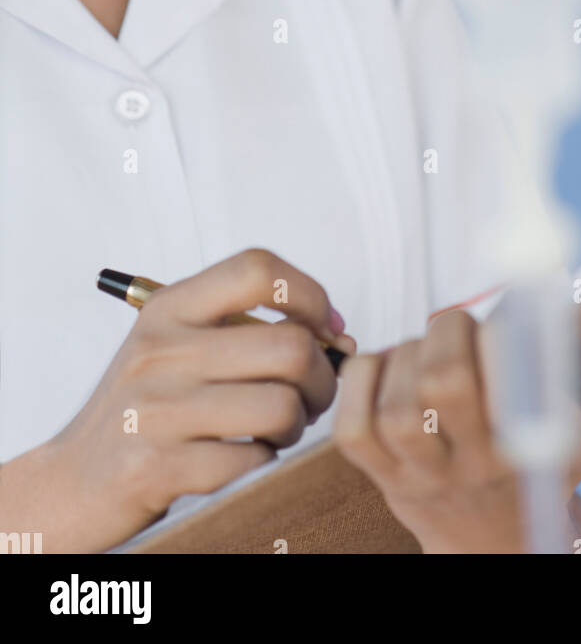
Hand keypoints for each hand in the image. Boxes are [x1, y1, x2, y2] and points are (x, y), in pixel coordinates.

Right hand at [0, 249, 354, 552]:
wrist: (71, 481)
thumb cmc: (145, 408)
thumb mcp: (177, 346)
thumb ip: (248, 331)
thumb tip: (339, 337)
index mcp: (169, 308)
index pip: (258, 269)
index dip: (310, 294)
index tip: (327, 328)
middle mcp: (161, 350)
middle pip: (289, 346)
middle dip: (322, 378)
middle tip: (310, 396)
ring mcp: (156, 408)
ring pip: (282, 406)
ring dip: (296, 425)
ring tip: (276, 429)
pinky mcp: (157, 466)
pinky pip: (253, 460)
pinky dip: (263, 462)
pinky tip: (243, 456)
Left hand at [333, 309, 580, 553]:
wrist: (496, 548)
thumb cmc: (550, 469)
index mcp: (530, 451)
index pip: (513, 381)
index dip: (508, 335)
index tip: (515, 314)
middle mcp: (472, 468)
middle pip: (446, 382)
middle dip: (451, 330)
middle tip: (462, 324)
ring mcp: (418, 477)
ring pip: (397, 403)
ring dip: (407, 354)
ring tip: (427, 349)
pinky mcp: (377, 475)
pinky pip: (351, 424)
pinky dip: (362, 380)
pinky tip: (388, 368)